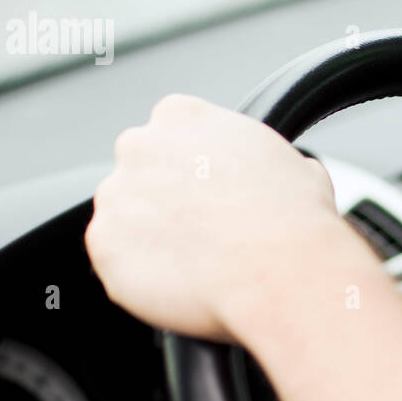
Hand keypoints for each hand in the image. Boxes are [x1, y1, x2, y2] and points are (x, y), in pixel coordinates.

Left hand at [86, 94, 350, 340]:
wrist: (280, 269)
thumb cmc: (294, 217)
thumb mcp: (297, 166)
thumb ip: (268, 163)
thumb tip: (292, 175)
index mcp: (181, 115)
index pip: (170, 134)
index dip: (192, 168)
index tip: (210, 193)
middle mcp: (138, 146)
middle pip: (139, 173)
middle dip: (163, 200)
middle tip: (204, 231)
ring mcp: (115, 198)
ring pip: (125, 220)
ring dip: (150, 240)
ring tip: (199, 265)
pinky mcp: (103, 247)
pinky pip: (116, 264)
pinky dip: (142, 277)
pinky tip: (183, 285)